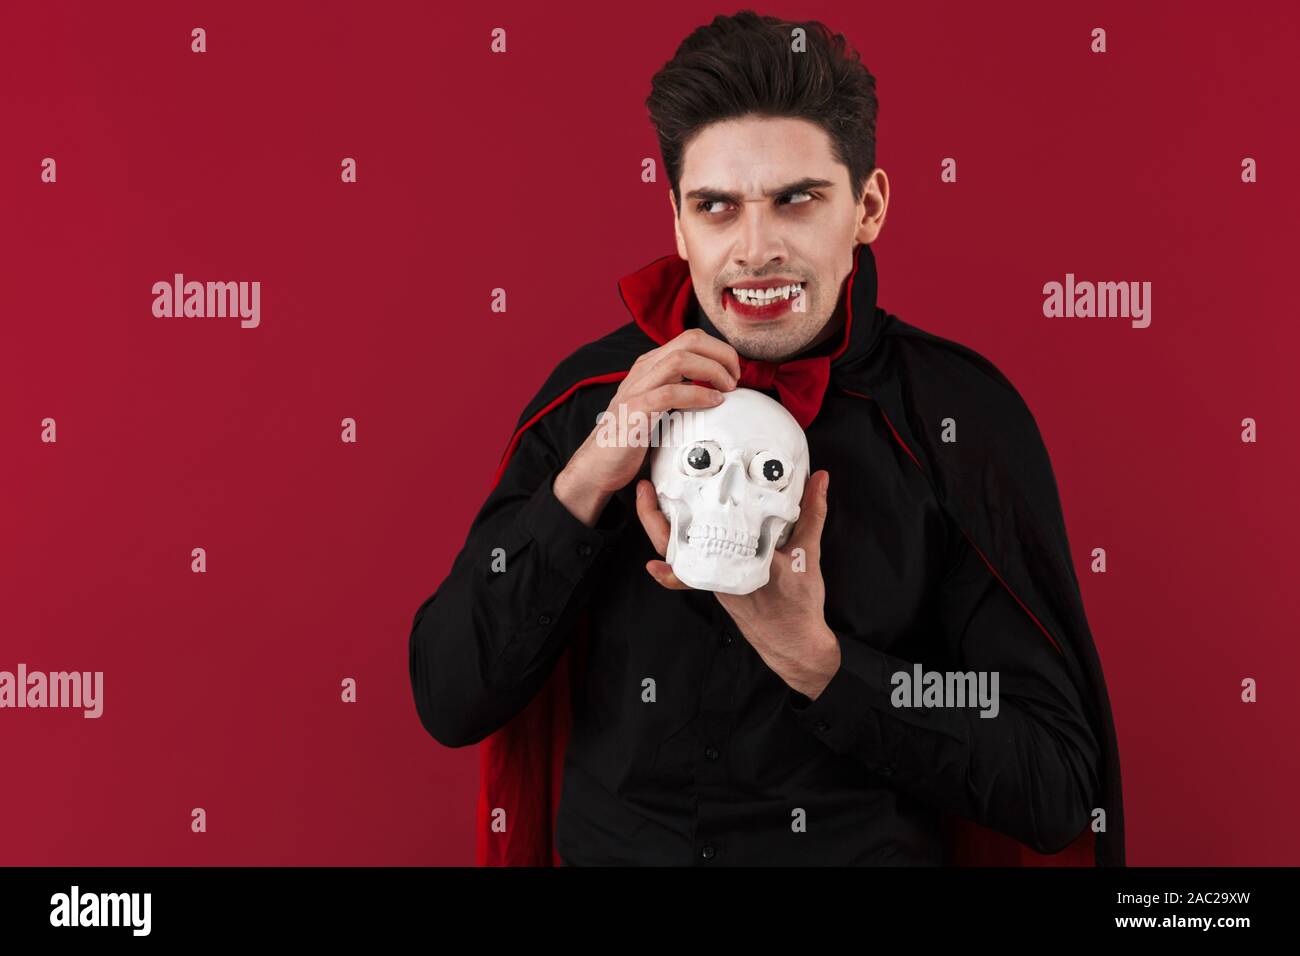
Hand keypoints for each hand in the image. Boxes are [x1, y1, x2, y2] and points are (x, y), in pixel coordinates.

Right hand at [554, 329, 740, 525]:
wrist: (597, 466)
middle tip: (736, 378)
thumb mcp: (659, 408)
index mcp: (650, 366)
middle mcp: (643, 370)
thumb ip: (681, 392)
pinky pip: (671, 393)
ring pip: (681, 359)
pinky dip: (698, 395)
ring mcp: (637, 389)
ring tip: (728, 389)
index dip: (719, 349)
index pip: (691, 338)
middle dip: (721, 353)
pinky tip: (714, 404)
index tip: (734, 372)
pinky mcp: (635, 411)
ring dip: (713, 370)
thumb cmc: (632, 439)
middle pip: (689, 340)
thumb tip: (719, 390)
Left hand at [636, 469, 841, 699]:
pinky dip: (674, 563)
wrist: (793, 643)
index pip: (695, 530)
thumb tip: (820, 479)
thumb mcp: (808, 553)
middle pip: (671, 543)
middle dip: (652, 516)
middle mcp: (715, 571)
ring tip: (654, 501)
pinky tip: (658, 562)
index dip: (671, 510)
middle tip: (644, 489)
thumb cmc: (798, 605)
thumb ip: (812, 512)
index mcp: (733, 558)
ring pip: (677, 554)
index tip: (657, 487)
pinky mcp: (716, 587)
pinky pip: (689, 570)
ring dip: (663, 531)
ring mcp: (712, 581)